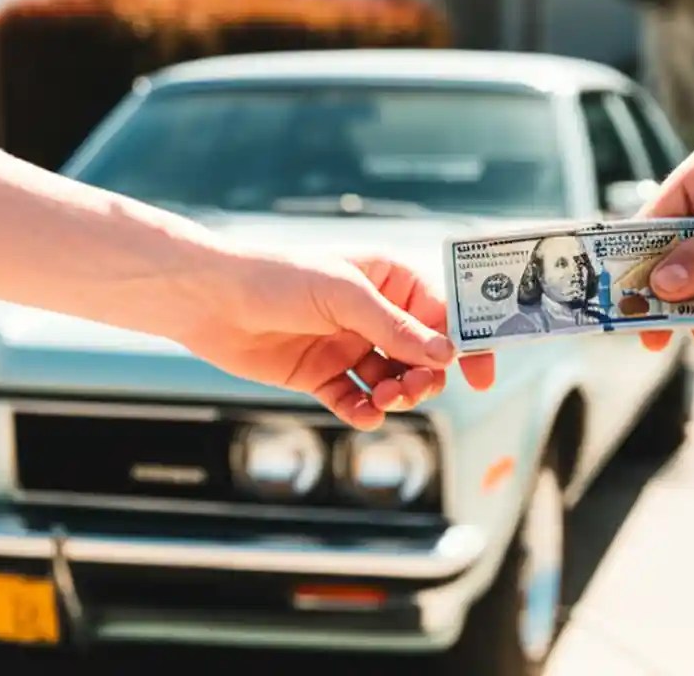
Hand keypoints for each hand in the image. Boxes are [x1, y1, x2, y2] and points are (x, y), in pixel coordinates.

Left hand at [176, 251, 494, 428]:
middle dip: (426, 376)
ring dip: (398, 395)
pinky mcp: (321, 376)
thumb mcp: (345, 296)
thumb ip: (396, 328)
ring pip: (393, 382)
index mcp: (388, 281)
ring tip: (384, 398)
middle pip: (422, 356)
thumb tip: (447, 354)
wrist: (211, 300)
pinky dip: (365, 412)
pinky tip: (363, 414)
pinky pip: (356, 400)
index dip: (466, 343)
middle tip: (412, 388)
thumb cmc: (278, 278)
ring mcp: (348, 346)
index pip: (443, 313)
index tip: (481, 374)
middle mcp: (373, 315)